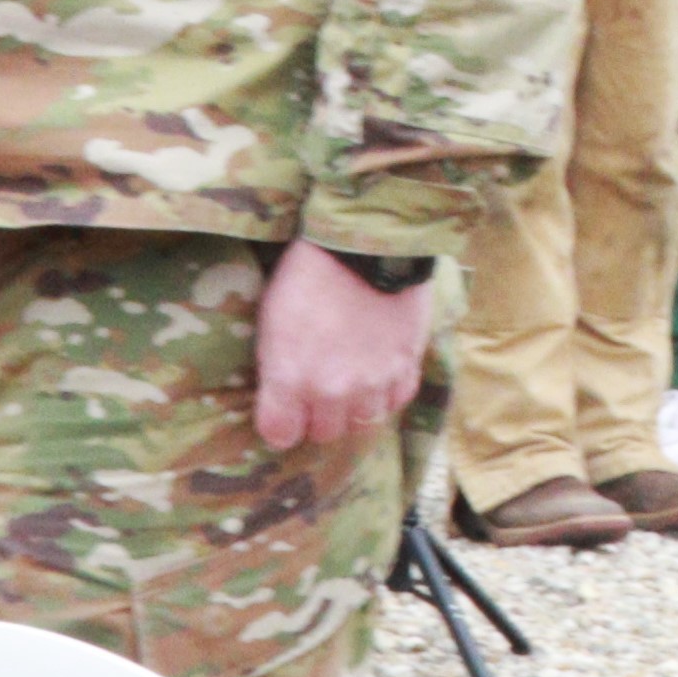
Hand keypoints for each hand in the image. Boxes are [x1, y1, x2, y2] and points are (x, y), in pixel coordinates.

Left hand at [253, 240, 432, 450]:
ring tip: (351, 381)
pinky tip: (379, 371)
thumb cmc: (307, 274)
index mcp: (290, 379)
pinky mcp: (406, 368)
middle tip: (317, 387)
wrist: (365, 241)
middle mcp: (331, 392)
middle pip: (322, 434)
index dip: (280, 422)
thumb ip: (277, 369)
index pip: (279, 435)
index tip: (283, 409)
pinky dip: (386, 392)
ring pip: (361, 424)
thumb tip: (282, 395)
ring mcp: (373, 384)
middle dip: (316, 415)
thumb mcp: (271, 320)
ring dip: (353, 407)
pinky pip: (396, 402)